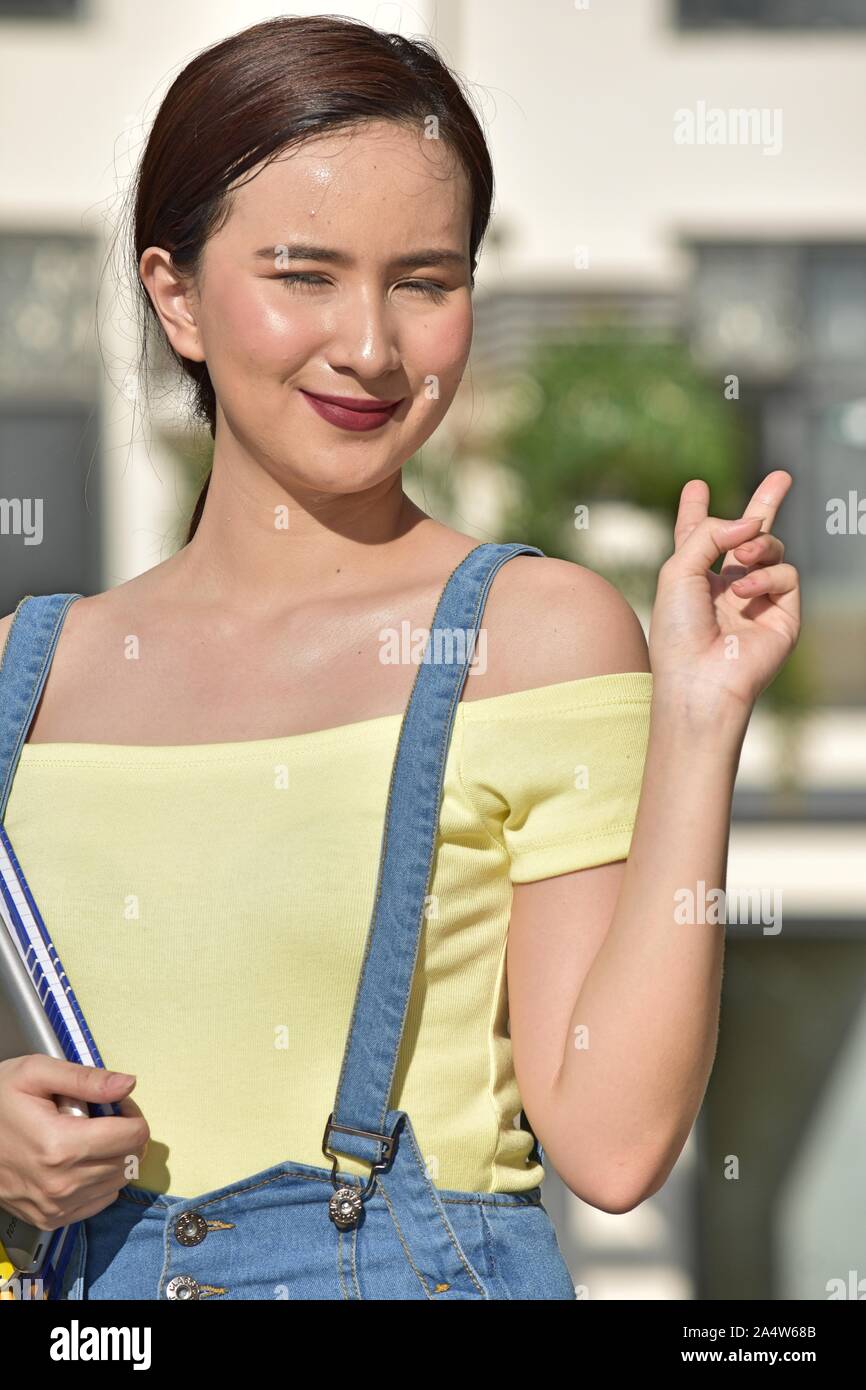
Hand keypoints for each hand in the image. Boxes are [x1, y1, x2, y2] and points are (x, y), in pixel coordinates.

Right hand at [0, 1057, 148, 1231]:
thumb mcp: (36, 1073)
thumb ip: (86, 1078)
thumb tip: (128, 1084)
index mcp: (61, 1146)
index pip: (132, 1136)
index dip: (132, 1113)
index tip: (118, 1104)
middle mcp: (61, 1183)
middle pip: (129, 1160)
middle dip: (127, 1134)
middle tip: (104, 1117)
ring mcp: (56, 1206)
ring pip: (119, 1182)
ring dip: (116, 1158)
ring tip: (88, 1137)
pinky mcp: (51, 1218)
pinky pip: (100, 1201)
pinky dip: (101, 1181)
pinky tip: (81, 1161)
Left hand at [648, 470, 800, 722]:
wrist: (700, 679)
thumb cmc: (678, 632)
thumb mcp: (678, 570)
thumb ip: (709, 533)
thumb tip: (752, 521)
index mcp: (693, 577)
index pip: (698, 538)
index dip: (696, 512)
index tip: (696, 487)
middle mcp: (726, 586)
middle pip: (749, 536)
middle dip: (765, 504)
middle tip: (781, 476)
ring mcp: (757, 599)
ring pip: (771, 548)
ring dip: (756, 545)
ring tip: (739, 558)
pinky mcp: (783, 614)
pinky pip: (787, 575)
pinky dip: (766, 576)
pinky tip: (743, 593)